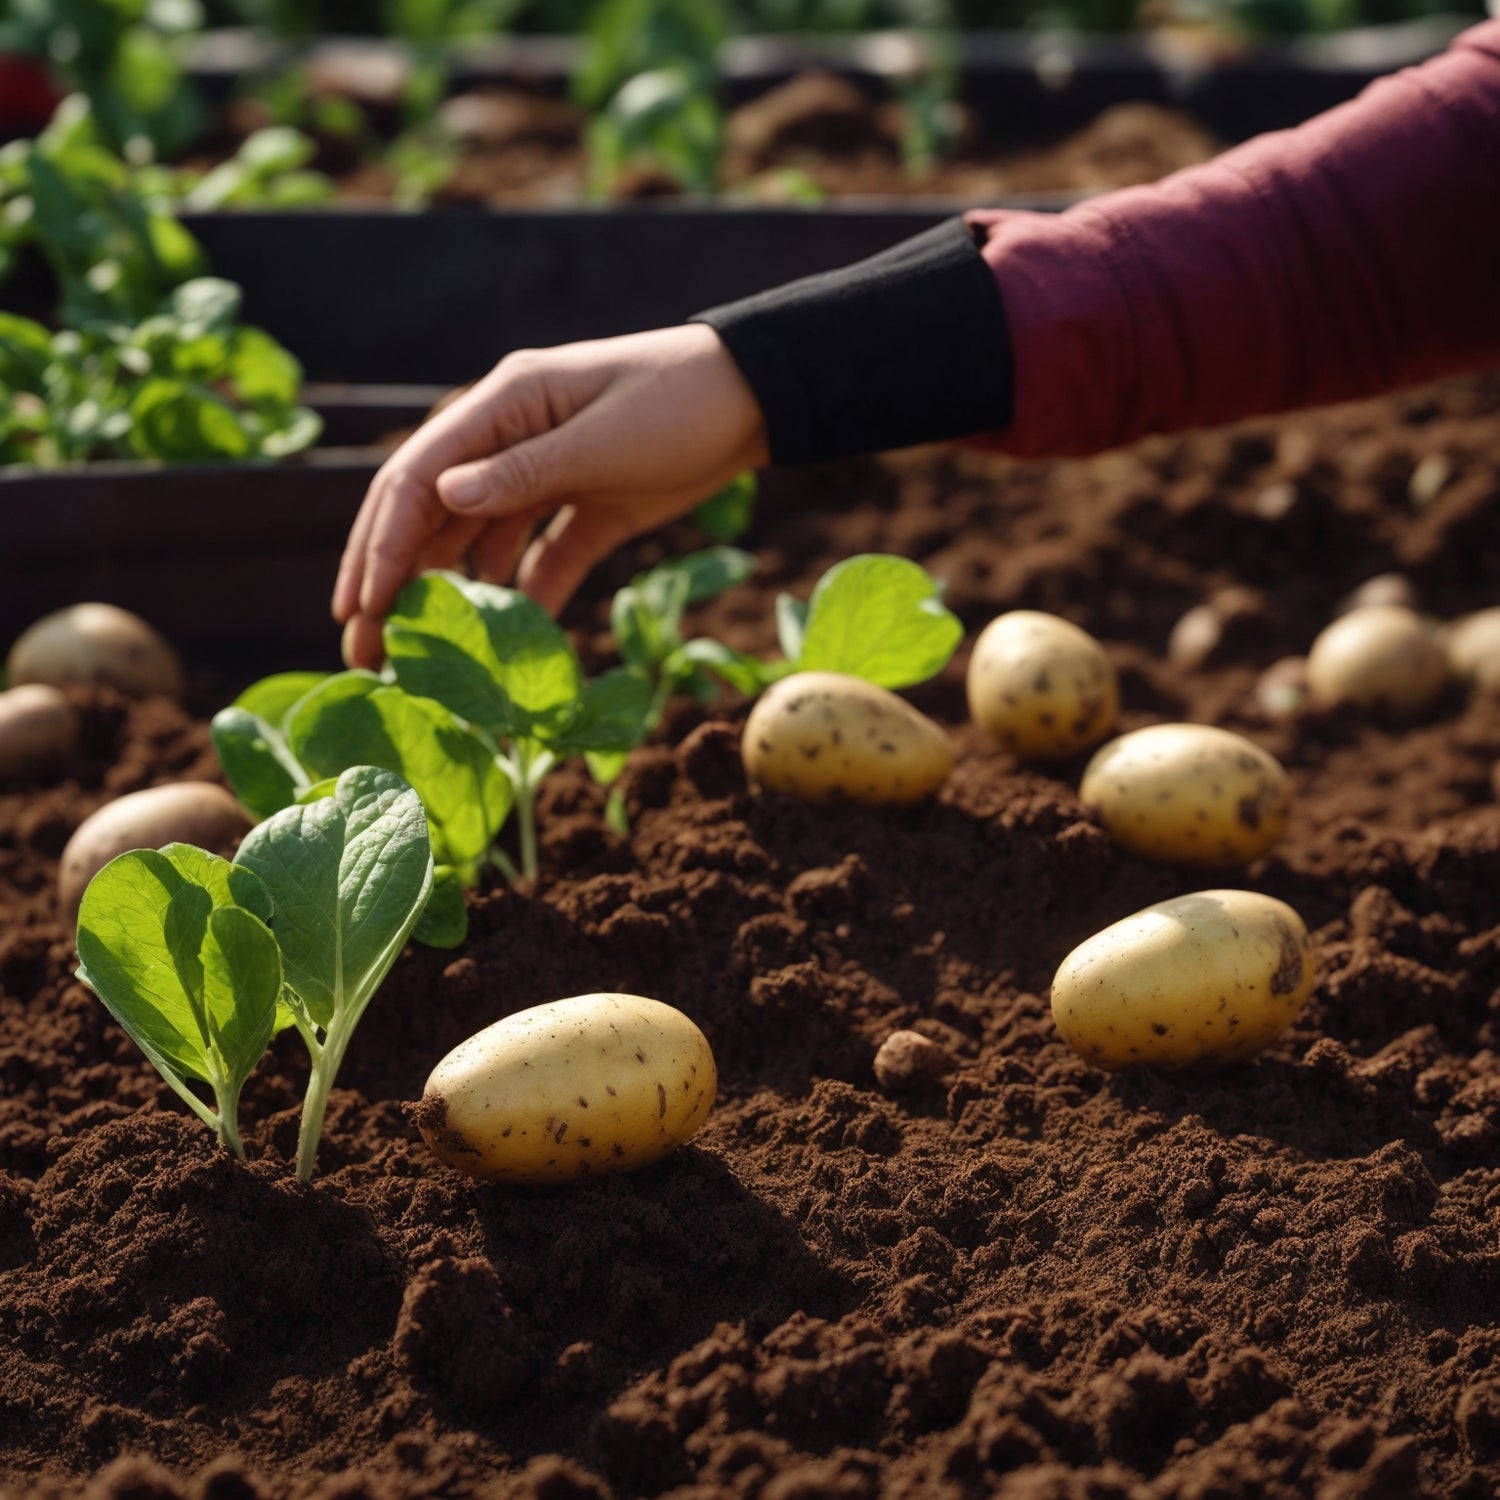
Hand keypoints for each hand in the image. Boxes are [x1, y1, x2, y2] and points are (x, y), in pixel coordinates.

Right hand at [332, 323, 767, 667]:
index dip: (382, 543)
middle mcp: (510, 441)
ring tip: (414, 659)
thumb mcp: (601, 439)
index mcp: (503, 406)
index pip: (418, 478)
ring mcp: (547, 477)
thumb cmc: (680, 401)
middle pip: (432, 515)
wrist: (759, 401)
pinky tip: (499, 644)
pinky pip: (541, 560)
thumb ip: (523, 472)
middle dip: (391, 580)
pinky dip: (521, 598)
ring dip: (446, 597)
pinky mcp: (587, 510)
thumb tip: (441, 498)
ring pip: (478, 543)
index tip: (361, 606)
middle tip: (360, 648)